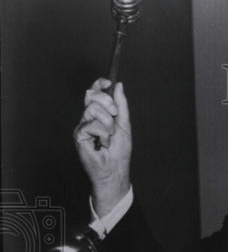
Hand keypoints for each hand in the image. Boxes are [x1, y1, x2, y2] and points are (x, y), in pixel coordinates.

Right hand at [73, 79, 131, 217]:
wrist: (115, 170)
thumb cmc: (119, 151)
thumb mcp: (124, 124)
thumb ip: (121, 104)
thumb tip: (119, 85)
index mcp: (98, 114)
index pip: (94, 93)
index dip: (99, 84)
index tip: (107, 81)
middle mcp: (88, 118)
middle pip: (91, 96)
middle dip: (107, 103)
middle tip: (115, 116)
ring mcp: (82, 126)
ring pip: (93, 110)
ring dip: (108, 123)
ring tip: (110, 136)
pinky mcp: (79, 135)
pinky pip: (91, 125)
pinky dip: (103, 134)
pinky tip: (103, 144)